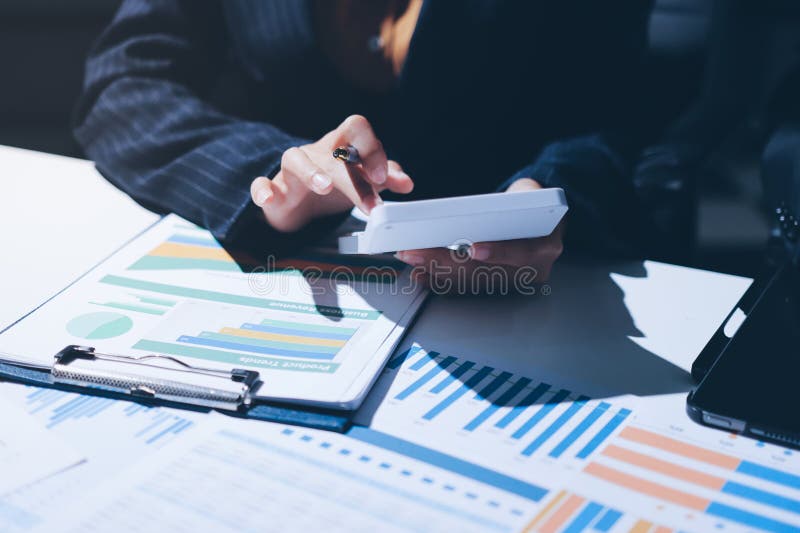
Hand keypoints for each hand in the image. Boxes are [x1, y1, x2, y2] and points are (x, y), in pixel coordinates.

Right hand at [250, 115, 413, 232]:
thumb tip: (407, 183)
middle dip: (355, 180)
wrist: (300, 203)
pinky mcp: (272, 189)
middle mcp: (316, 153)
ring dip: (310, 172)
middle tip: (371, 205)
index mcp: (341, 146)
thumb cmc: (335, 184)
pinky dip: (262, 190)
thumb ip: (386, 177)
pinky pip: (260, 184)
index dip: (372, 150)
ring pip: (294, 159)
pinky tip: (269, 199)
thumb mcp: (363, 179)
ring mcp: (292, 170)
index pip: (357, 129)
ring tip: (324, 187)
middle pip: (335, 155)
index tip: (383, 179)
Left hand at [395, 178, 563, 294]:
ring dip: (437, 271)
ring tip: (412, 258)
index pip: (522, 252)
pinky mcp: (494, 286)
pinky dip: (440, 280)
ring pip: (471, 281)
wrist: (540, 220)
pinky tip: (420, 273)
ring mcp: (512, 281)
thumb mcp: (531, 192)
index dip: (498, 252)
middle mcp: (531, 270)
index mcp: (546, 246)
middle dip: (446, 261)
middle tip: (417, 252)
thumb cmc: (531, 204)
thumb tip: (501, 201)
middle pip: (485, 271)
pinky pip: (465, 287)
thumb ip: (520, 197)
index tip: (474, 249)